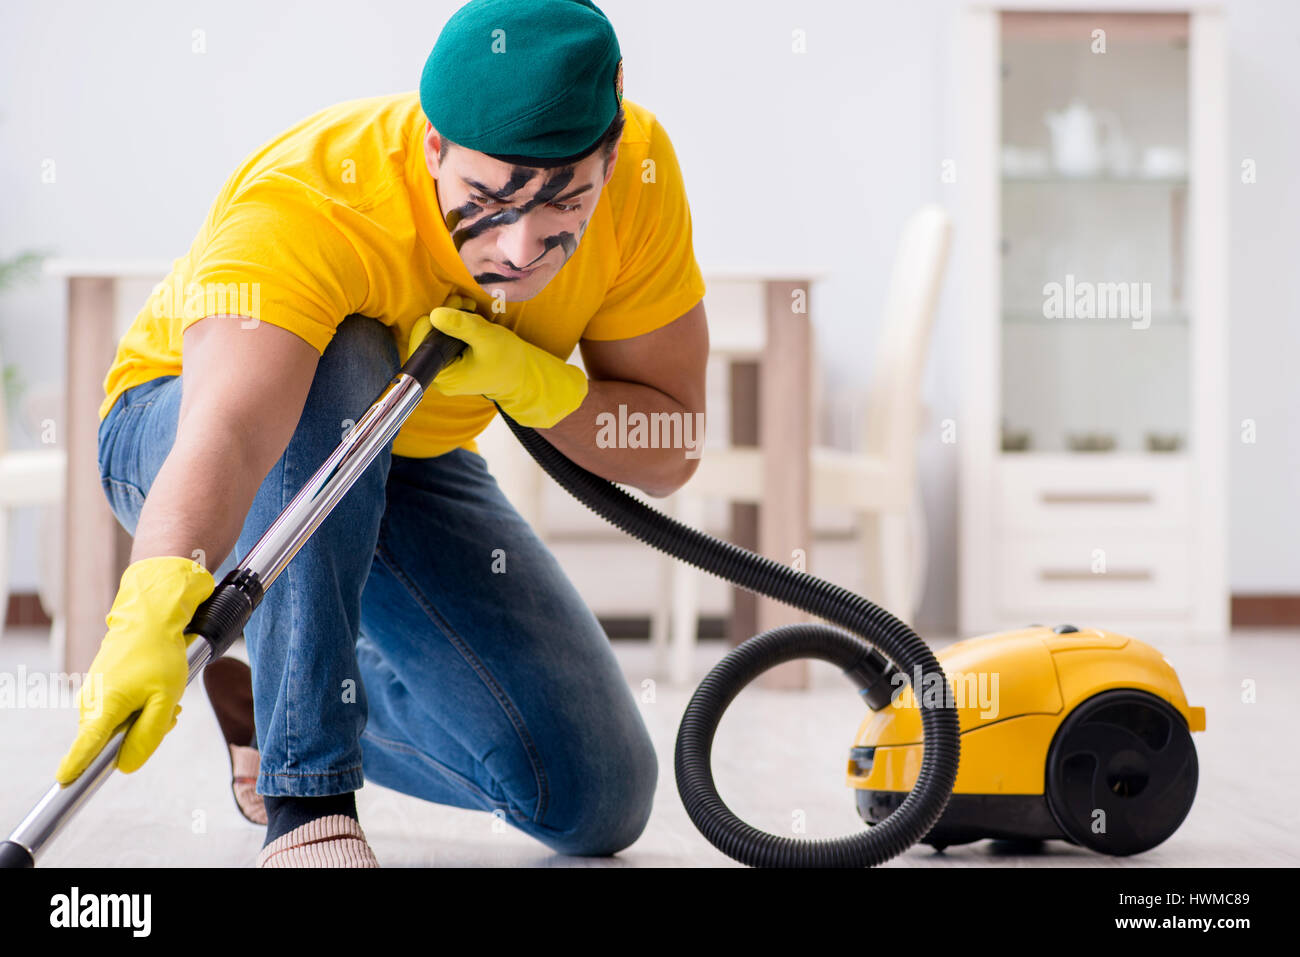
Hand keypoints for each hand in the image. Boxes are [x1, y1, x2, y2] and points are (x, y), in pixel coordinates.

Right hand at [55, 556, 215, 782]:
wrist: (149, 619)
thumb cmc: (159, 655)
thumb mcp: (165, 698)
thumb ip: (148, 735)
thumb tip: (126, 766)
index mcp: (103, 706)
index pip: (85, 744)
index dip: (77, 765)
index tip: (64, 781)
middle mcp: (90, 703)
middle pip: (111, 742)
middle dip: (141, 735)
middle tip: (168, 715)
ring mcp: (93, 696)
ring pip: (119, 728)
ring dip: (145, 719)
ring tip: (165, 698)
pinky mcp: (100, 690)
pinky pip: (120, 713)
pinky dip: (141, 708)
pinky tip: (156, 692)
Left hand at [406, 294, 588, 428]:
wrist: (521, 374)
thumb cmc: (507, 359)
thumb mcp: (486, 337)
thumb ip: (461, 326)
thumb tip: (434, 314)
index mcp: (444, 377)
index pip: (421, 346)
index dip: (429, 323)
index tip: (450, 309)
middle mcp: (439, 378)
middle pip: (426, 341)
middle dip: (443, 318)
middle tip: (461, 302)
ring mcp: (444, 372)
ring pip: (435, 339)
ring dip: (449, 320)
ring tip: (467, 306)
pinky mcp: (450, 365)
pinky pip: (443, 342)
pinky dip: (453, 328)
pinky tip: (467, 318)